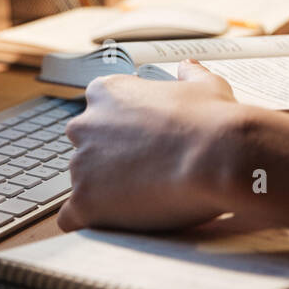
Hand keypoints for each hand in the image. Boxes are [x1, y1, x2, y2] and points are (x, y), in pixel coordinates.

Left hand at [57, 60, 239, 231]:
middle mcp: (84, 124)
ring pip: (83, 182)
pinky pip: (71, 217)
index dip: (123, 130)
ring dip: (105, 190)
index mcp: (107, 92)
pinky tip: (112, 222)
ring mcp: (81, 164)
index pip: (99, 111)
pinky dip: (89, 220)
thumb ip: (190, 75)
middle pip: (87, 146)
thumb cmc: (213, 120)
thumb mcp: (206, 86)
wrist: (216, 157)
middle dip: (109, 159)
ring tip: (144, 198)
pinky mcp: (84, 201)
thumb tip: (188, 66)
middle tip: (146, 170)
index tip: (145, 142)